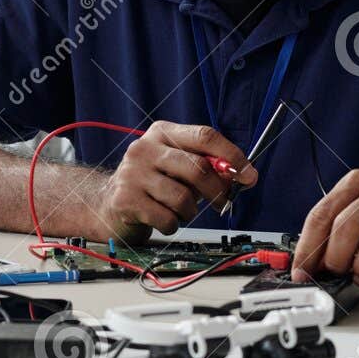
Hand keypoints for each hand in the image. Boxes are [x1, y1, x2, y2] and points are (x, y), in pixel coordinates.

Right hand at [93, 122, 254, 239]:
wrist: (108, 203)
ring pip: (183, 197)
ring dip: (191, 212)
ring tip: (182, 211)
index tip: (249, 175)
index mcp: (162, 133)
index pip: (204, 136)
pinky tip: (164, 219)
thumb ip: (206, 166)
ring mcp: (133, 173)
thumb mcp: (177, 167)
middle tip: (222, 204)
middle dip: (217, 191)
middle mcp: (145, 148)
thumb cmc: (152, 184)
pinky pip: (167, 218)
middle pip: (197, 168)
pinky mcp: (126, 199)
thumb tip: (242, 174)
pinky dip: (173, 224)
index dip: (232, 156)